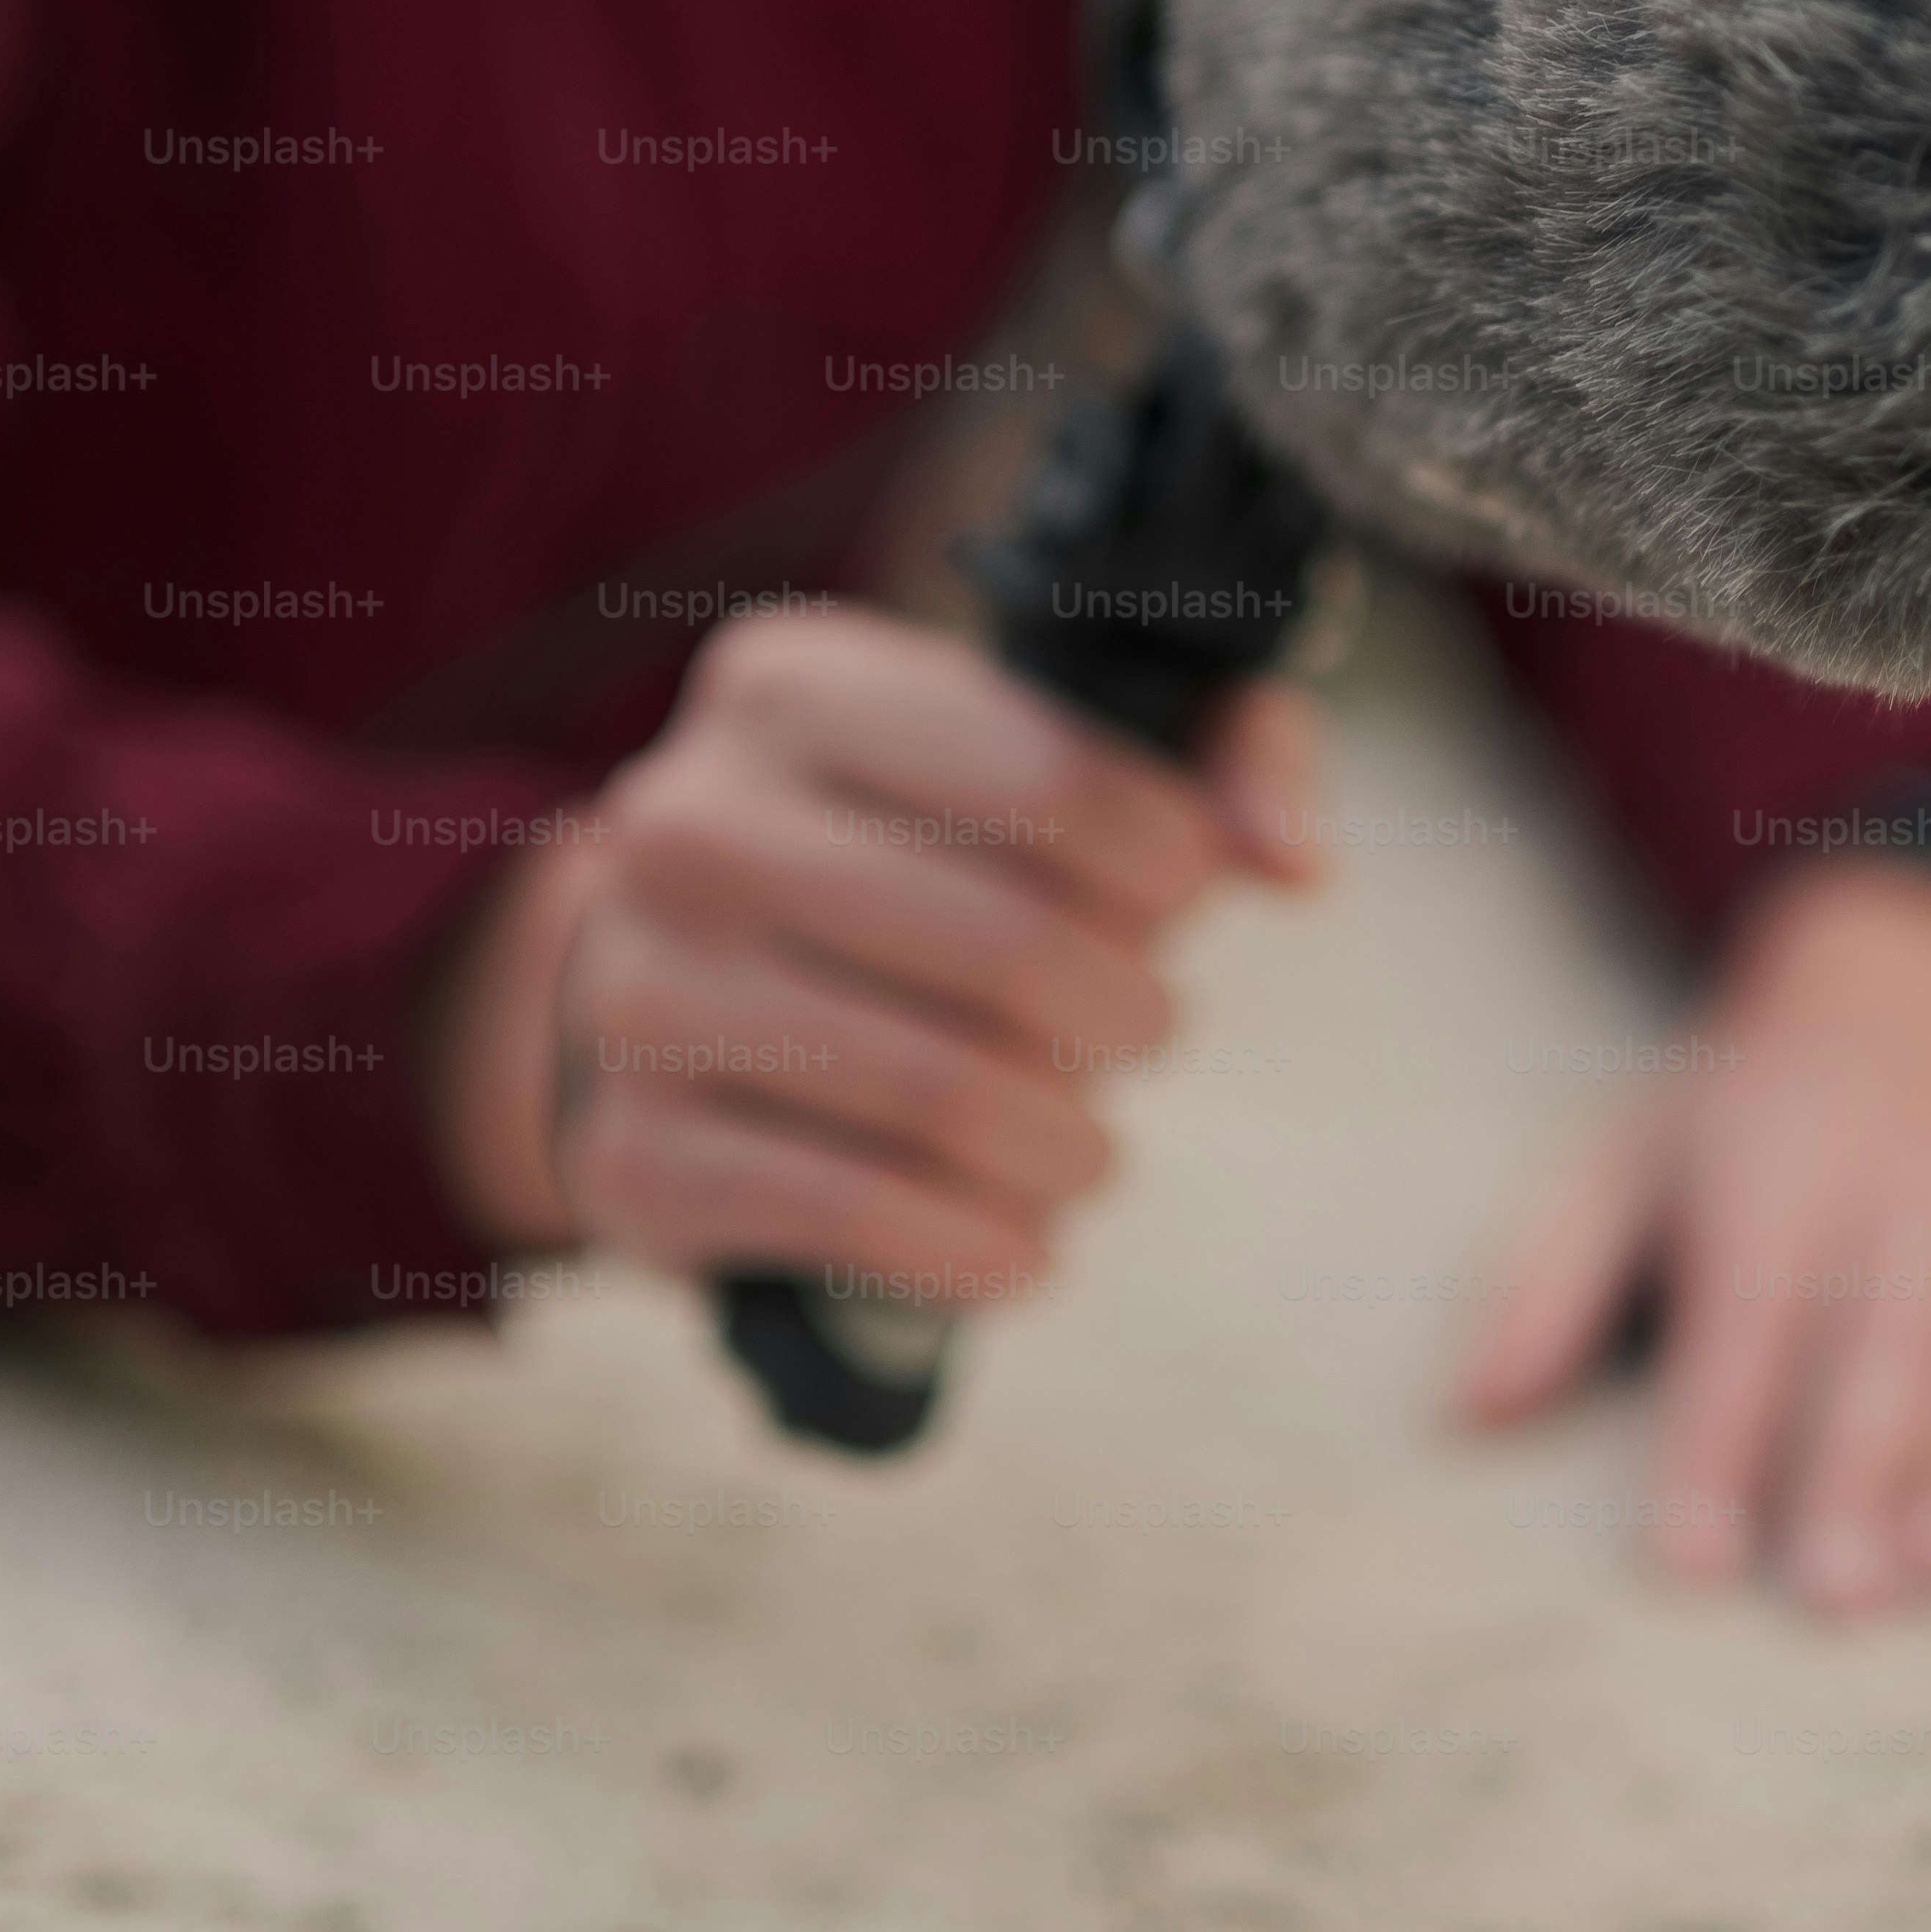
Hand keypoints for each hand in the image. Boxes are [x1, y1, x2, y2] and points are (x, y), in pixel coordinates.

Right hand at [433, 606, 1321, 1295]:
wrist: (671, 986)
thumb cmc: (905, 852)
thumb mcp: (1034, 751)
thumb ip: (1211, 757)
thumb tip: (1294, 858)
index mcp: (788, 686)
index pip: (1049, 773)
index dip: (1167, 861)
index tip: (1184, 899)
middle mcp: (685, 822)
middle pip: (1009, 949)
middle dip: (1125, 1016)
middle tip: (1136, 1032)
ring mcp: (638, 992)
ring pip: (940, 1095)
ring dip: (1065, 1146)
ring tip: (1081, 1143)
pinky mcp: (636, 1155)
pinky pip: (857, 1217)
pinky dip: (977, 1245)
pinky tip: (1016, 1239)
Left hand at [1459, 856, 1930, 1615]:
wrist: (1929, 976)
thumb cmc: (1752, 1111)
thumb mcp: (1633, 1159)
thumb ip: (1553, 1285)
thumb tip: (1471, 1414)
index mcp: (1773, 1178)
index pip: (1740, 1327)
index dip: (1712, 1446)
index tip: (1685, 1561)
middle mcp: (1903, 1190)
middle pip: (1880, 1350)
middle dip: (1855, 1477)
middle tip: (1832, 1598)